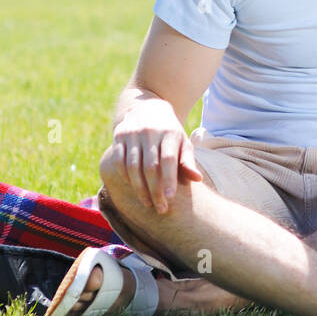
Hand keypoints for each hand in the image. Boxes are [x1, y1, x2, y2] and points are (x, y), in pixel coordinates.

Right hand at [106, 97, 202, 214]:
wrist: (147, 107)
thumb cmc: (170, 131)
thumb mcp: (182, 141)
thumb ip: (188, 160)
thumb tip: (198, 179)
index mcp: (169, 133)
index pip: (169, 159)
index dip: (169, 179)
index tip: (170, 198)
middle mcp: (150, 132)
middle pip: (151, 166)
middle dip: (155, 190)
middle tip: (160, 208)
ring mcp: (132, 133)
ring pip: (133, 166)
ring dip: (140, 188)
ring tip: (147, 203)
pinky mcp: (118, 136)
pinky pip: (119, 161)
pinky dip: (125, 176)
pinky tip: (133, 188)